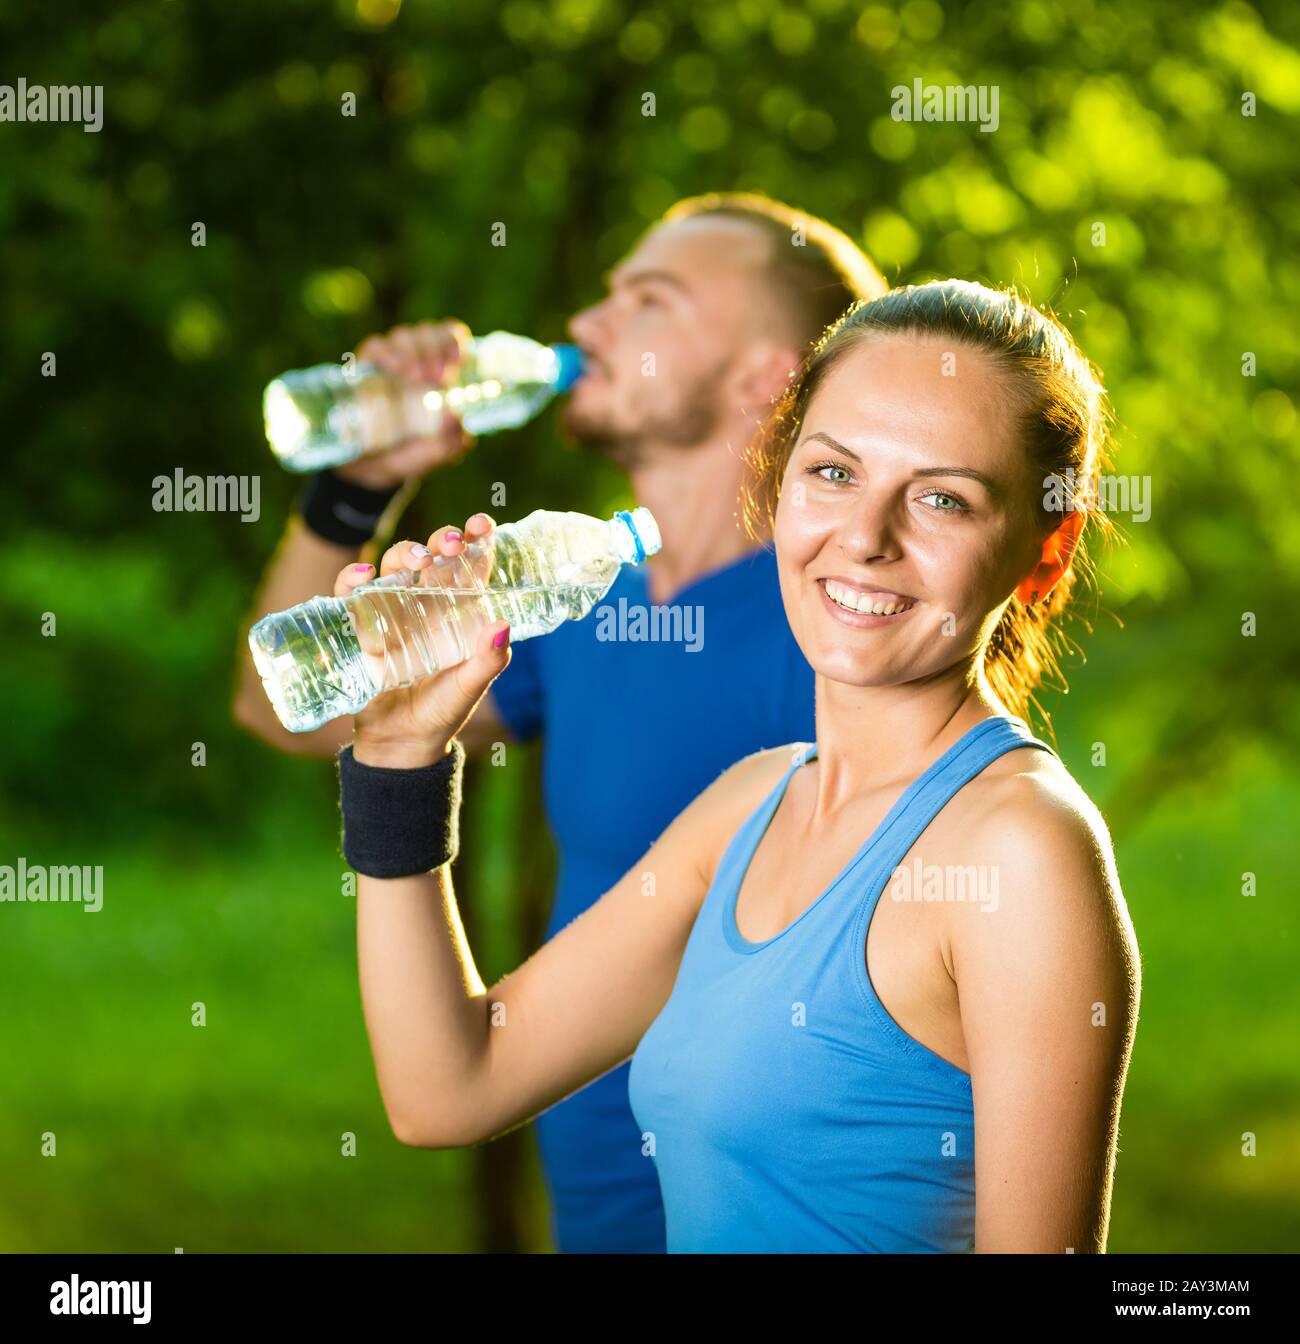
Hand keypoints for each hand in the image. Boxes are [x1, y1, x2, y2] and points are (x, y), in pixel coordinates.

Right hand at [334, 320, 476, 489]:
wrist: (361, 471)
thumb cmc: (402, 458)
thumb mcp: (426, 458)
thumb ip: (445, 446)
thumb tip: (458, 419)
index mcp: (439, 377)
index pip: (451, 339)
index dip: (455, 342)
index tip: (456, 362)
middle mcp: (416, 363)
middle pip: (429, 333)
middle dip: (436, 348)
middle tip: (437, 378)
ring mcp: (389, 365)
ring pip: (405, 336)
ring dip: (414, 351)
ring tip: (414, 377)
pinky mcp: (363, 368)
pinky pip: (375, 347)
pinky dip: (386, 353)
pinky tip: (393, 367)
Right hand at [334, 513, 507, 767]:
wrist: (400, 743)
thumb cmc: (441, 713)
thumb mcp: (469, 688)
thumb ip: (488, 661)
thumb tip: (503, 626)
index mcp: (459, 614)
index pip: (470, 568)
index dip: (476, 542)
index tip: (482, 524)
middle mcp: (428, 606)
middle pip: (433, 559)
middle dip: (441, 541)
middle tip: (450, 542)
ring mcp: (393, 612)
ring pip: (396, 566)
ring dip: (405, 554)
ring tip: (416, 560)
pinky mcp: (362, 625)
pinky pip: (353, 594)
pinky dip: (353, 579)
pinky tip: (362, 575)